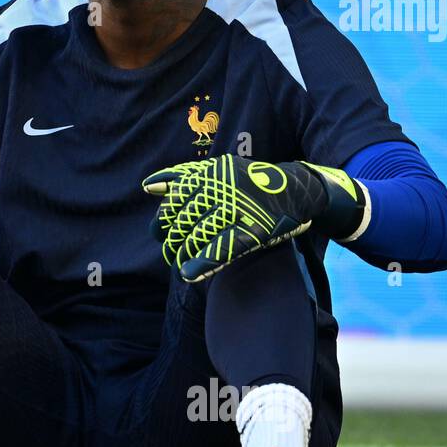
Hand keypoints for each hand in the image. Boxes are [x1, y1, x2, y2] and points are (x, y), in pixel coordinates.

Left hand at [142, 154, 365, 281]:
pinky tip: (188, 273)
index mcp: (213, 174)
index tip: (159, 233)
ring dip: (184, 252)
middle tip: (169, 251)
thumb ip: (182, 178)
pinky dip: (204, 260)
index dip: (163, 219)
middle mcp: (226, 188)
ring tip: (178, 264)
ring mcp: (243, 208)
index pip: (176, 199)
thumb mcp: (218, 173)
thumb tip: (147, 187)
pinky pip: (225, 246)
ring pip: (202, 233)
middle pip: (185, 217)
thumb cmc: (252, 184)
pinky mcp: (259, 229)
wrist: (299, 189)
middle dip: (172, 238)